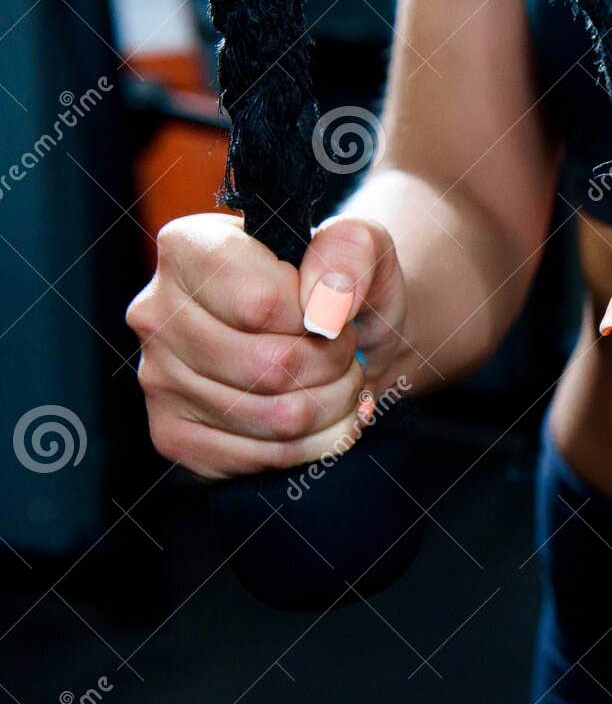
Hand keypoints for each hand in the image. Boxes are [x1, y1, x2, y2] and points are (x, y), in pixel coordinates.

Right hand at [126, 213, 408, 478]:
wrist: (345, 339)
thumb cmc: (343, 287)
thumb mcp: (362, 245)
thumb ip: (349, 251)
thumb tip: (325, 305)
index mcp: (189, 248)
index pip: (262, 304)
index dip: (317, 317)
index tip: (332, 312)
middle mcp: (157, 313)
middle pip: (270, 366)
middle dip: (334, 365)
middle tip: (346, 353)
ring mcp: (158, 379)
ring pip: (273, 417)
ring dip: (332, 405)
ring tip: (340, 381)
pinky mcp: (172, 436)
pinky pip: (259, 458)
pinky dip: (313, 445)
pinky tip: (320, 417)